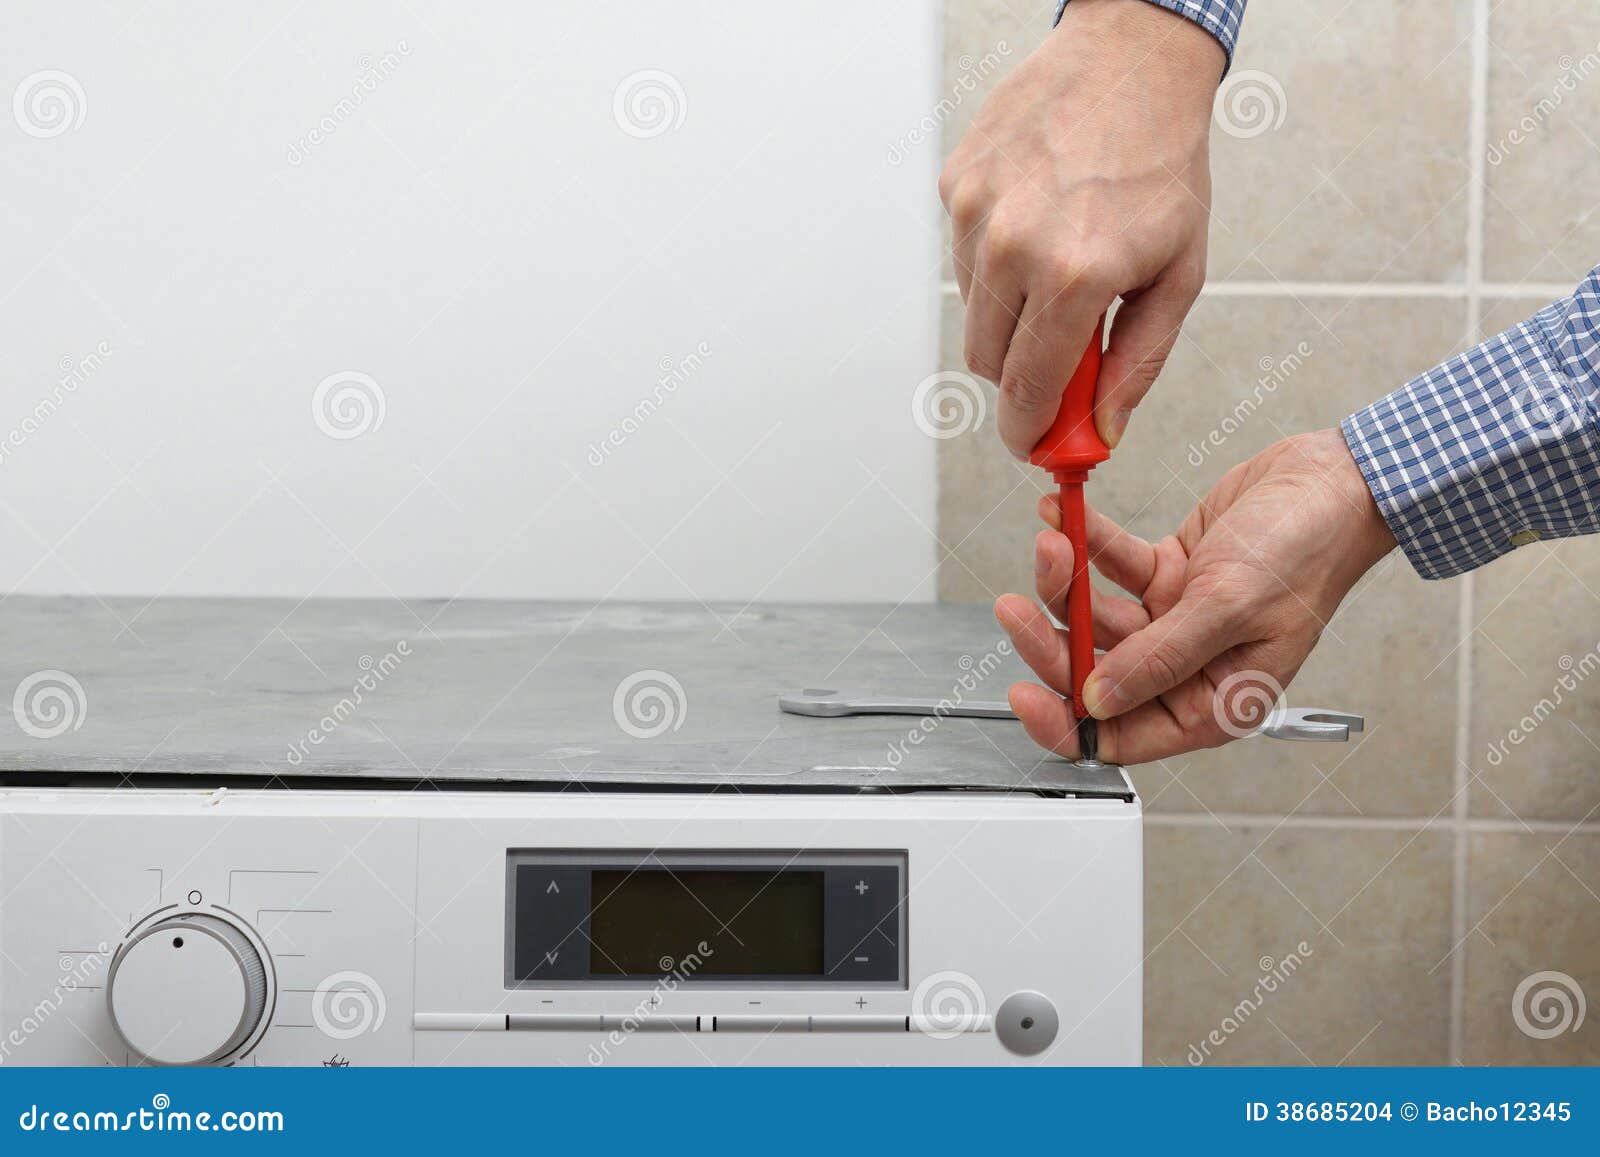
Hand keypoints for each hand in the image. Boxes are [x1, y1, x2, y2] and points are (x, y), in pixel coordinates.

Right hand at [939, 0, 1222, 457]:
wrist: (1131, 63)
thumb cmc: (1162, 165)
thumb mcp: (1178, 274)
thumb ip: (1138, 363)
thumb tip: (1101, 430)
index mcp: (1074, 276)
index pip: (1025, 390)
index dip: (1027, 430)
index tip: (1032, 442)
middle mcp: (1014, 246)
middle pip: (986, 362)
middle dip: (1019, 374)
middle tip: (1060, 357)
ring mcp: (976, 213)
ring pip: (971, 313)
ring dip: (1008, 315)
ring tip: (1058, 268)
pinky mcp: (955, 186)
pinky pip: (962, 260)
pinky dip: (994, 263)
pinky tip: (1036, 224)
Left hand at [994, 429, 1397, 762]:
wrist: (1336, 482)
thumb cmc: (1308, 551)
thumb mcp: (1228, 609)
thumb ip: (1159, 658)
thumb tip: (1098, 701)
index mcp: (1214, 703)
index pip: (1120, 737)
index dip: (1065, 722)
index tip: (1022, 693)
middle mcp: (1189, 670)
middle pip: (1095, 676)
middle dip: (1052, 642)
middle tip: (1016, 610)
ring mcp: (1174, 622)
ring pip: (1095, 618)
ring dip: (1065, 583)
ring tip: (1052, 544)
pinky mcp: (1168, 576)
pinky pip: (1110, 568)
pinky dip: (1085, 545)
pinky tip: (1059, 519)